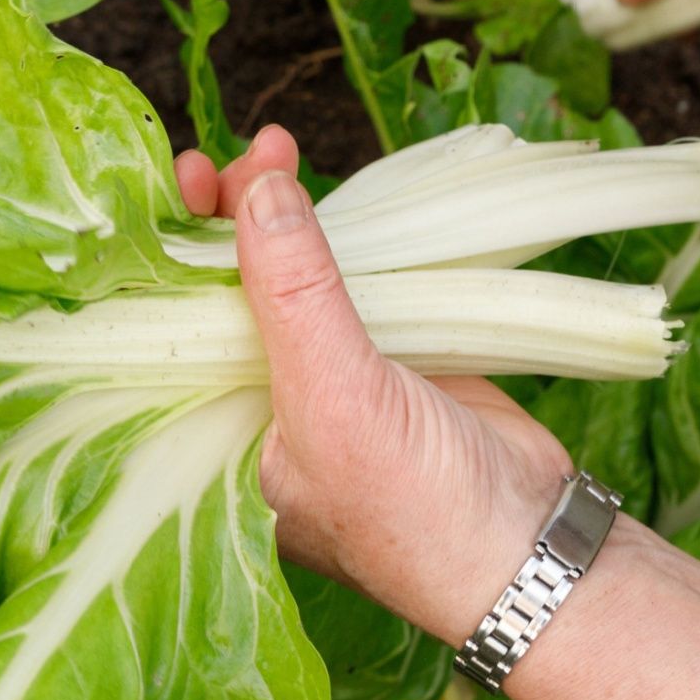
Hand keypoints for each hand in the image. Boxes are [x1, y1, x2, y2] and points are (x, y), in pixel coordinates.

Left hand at [174, 126, 572, 643]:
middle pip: (230, 294)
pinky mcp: (390, 363)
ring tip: (282, 151)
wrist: (528, 548)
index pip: (174, 328)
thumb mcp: (335, 399)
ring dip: (288, 219)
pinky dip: (346, 239)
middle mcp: (264, 407)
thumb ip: (292, 295)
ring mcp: (331, 383)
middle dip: (230, 220)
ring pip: (293, 284)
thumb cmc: (410, 509)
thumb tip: (258, 191)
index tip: (181, 183)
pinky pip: (354, 289)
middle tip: (245, 156)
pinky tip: (332, 192)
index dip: (171, 253)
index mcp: (220, 434)